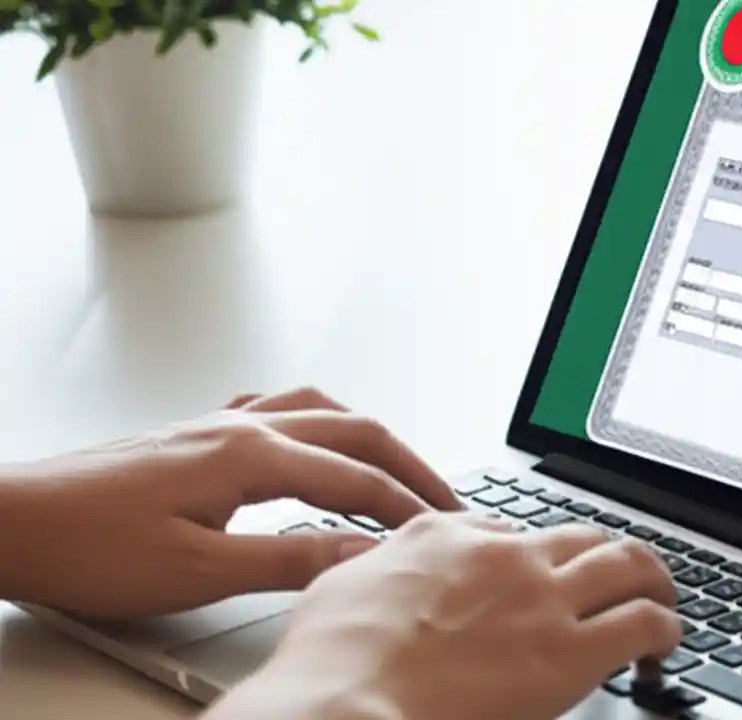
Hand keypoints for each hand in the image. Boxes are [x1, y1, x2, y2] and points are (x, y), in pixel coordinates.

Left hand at [0, 387, 461, 618]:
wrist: (8, 520)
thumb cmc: (87, 546)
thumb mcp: (197, 570)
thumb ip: (289, 557)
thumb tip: (363, 551)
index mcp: (250, 456)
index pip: (356, 477)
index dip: (407, 507)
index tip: (442, 531)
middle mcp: (241, 428)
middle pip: (354, 430)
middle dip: (409, 464)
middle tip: (447, 498)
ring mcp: (217, 425)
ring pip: (320, 411)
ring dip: (369, 437)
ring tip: (399, 466)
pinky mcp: (194, 437)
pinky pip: (275, 411)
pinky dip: (316, 423)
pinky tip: (311, 439)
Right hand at [206, 513, 681, 719]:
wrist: (340, 706)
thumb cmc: (326, 662)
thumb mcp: (336, 587)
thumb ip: (372, 569)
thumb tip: (375, 571)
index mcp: (444, 536)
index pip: (510, 530)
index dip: (532, 555)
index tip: (538, 576)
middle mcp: (504, 556)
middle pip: (581, 536)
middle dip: (604, 557)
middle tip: (617, 580)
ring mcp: (542, 599)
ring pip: (627, 564)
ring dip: (652, 581)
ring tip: (660, 602)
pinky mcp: (571, 653)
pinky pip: (645, 622)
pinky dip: (665, 628)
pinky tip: (663, 646)